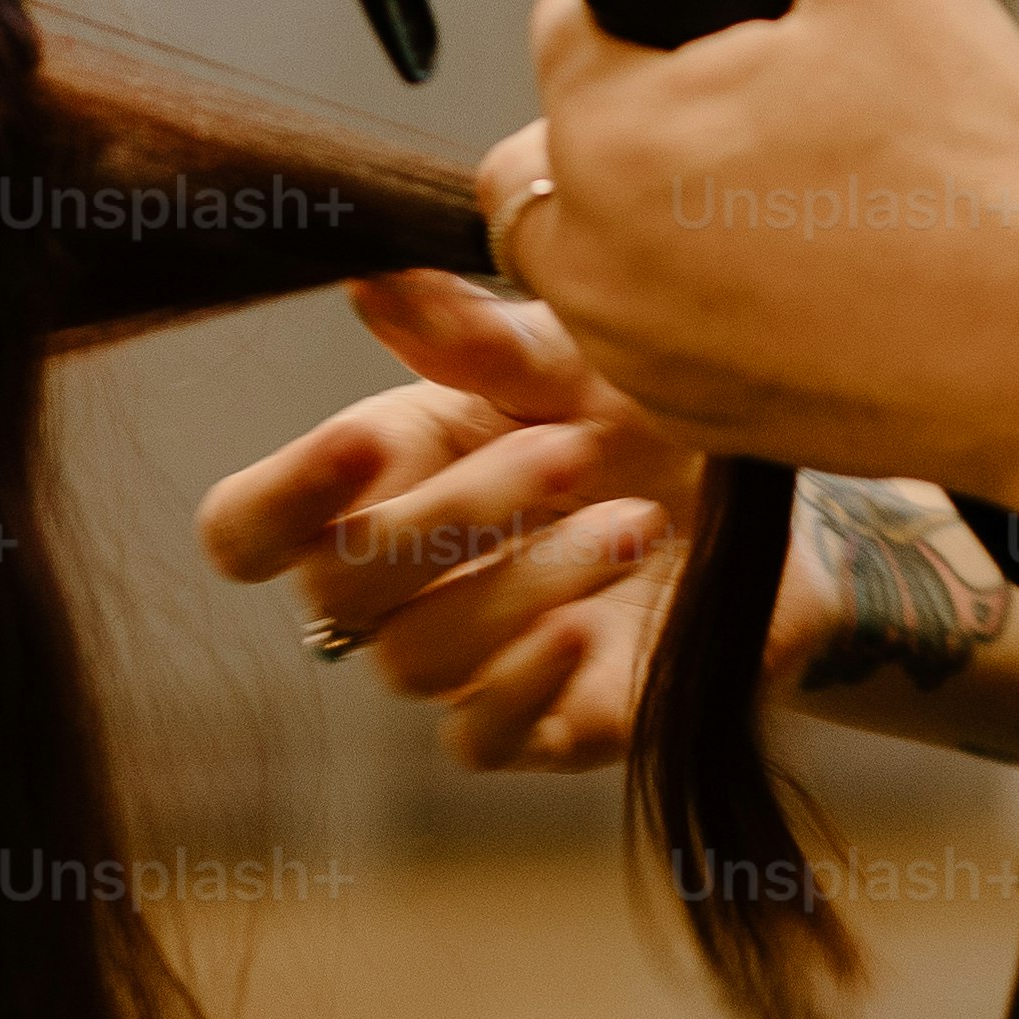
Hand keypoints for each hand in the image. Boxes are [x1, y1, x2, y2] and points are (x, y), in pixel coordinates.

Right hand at [194, 268, 736, 772]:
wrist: (768, 501)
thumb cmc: (641, 413)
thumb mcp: (570, 360)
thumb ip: (474, 337)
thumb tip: (375, 279)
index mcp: (378, 479)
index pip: (249, 528)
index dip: (281, 497)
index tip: (361, 441)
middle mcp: (399, 583)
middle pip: (341, 585)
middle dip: (451, 515)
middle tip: (570, 450)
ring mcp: (463, 661)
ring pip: (415, 660)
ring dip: (520, 584)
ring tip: (635, 521)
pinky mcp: (538, 726)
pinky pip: (479, 739)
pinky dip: (520, 685)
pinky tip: (584, 630)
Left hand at [483, 0, 1018, 513]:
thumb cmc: (981, 159)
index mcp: (613, 133)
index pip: (564, 25)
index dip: (655, 10)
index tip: (735, 35)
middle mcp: (589, 258)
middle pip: (549, 141)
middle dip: (627, 111)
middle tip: (755, 115)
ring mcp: (627, 352)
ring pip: (581, 244)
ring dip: (642, 208)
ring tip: (779, 197)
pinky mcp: (677, 413)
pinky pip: (639, 328)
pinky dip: (689, 295)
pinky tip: (800, 273)